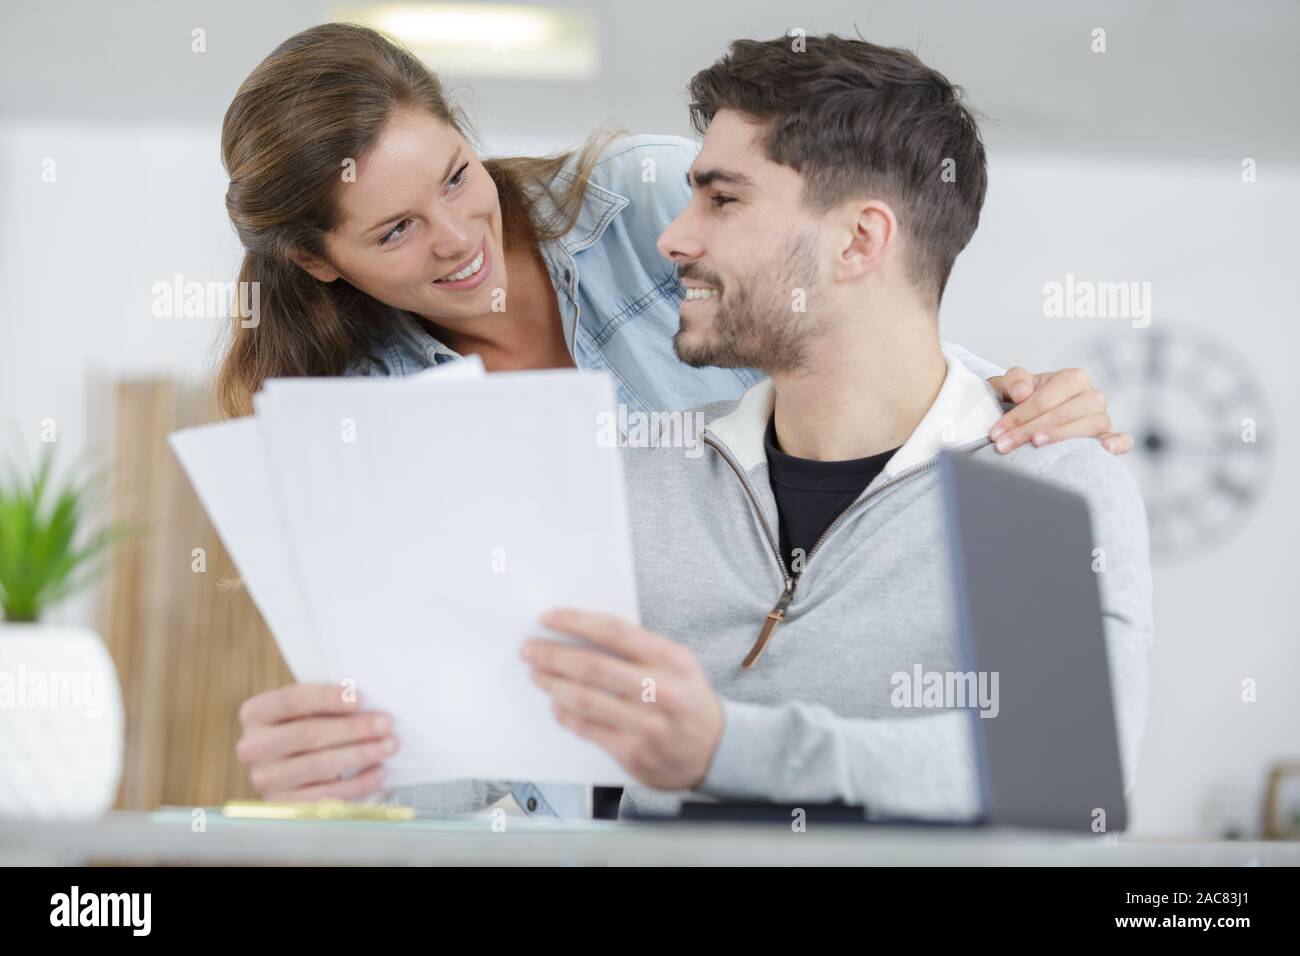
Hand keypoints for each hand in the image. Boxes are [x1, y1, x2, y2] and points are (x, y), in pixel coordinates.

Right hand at [235, 682, 397, 800]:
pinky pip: (325, 795)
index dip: (329, 698)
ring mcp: (264, 779)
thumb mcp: (306, 711)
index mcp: (255, 713)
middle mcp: (252, 747)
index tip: (363, 698)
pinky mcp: (282, 806)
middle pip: (308, 733)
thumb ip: (325, 703)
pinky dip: (357, 784)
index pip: (292, 700)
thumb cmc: (307, 728)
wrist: (289, 771)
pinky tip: (379, 773)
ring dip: (360, 754)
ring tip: (389, 746)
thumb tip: (366, 703)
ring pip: (318, 765)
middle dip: (354, 728)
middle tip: (387, 724)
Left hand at [522, 608, 723, 790]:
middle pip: (592, 666)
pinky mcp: (634, 754)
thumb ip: (637, 649)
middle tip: (529, 650)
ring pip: (584, 699)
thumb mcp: (677, 663)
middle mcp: (662, 690)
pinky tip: (556, 704)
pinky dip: (565, 714)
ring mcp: (648, 725)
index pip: (614, 631)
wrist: (719, 751)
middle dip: (553, 655)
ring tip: (537, 675)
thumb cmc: (687, 698)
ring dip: (552, 684)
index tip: (548, 618)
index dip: (575, 621)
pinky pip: (587, 729)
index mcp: (672, 659)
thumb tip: (578, 633)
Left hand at [986, 367, 1132, 454]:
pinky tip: (1105, 449)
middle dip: (1030, 429)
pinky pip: (1123, 439)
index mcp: (1073, 378)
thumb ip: (1015, 380)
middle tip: (1005, 444)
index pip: (1046, 398)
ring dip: (1061, 436)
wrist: (1035, 416)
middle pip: (1065, 412)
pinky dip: (1118, 443)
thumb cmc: (1024, 401)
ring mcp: (1103, 417)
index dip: (1020, 414)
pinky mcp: (1109, 436)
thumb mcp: (1013, 385)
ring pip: (1090, 425)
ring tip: (1036, 444)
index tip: (997, 431)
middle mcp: (1092, 396)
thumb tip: (1023, 391)